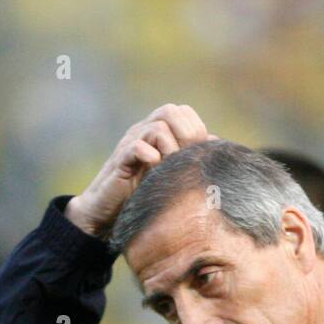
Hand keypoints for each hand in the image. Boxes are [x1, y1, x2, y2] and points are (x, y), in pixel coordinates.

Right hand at [65, 104, 211, 237]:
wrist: (107, 213)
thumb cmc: (141, 194)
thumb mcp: (170, 174)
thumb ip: (189, 156)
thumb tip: (215, 141)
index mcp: (157, 133)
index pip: (182, 111)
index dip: (195, 127)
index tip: (197, 153)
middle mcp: (143, 132)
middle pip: (170, 111)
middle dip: (185, 134)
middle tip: (185, 159)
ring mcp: (130, 144)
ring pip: (157, 127)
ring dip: (170, 148)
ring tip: (169, 169)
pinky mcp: (120, 161)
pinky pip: (136, 146)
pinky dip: (150, 156)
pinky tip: (154, 170)